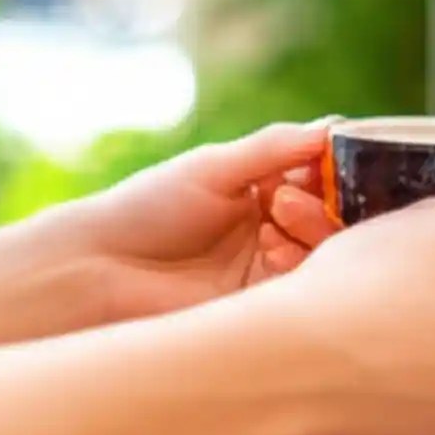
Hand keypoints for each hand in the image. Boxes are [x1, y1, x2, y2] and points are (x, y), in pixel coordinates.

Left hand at [76, 119, 343, 321]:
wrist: (100, 272)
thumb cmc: (147, 210)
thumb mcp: (213, 168)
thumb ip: (275, 147)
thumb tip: (334, 127)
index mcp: (263, 189)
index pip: (320, 177)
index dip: (334, 170)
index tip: (333, 163)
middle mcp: (274, 228)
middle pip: (333, 215)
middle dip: (322, 203)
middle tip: (287, 200)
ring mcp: (273, 269)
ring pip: (327, 250)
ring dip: (312, 230)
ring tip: (275, 221)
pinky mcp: (267, 306)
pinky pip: (308, 285)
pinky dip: (300, 263)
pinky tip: (272, 253)